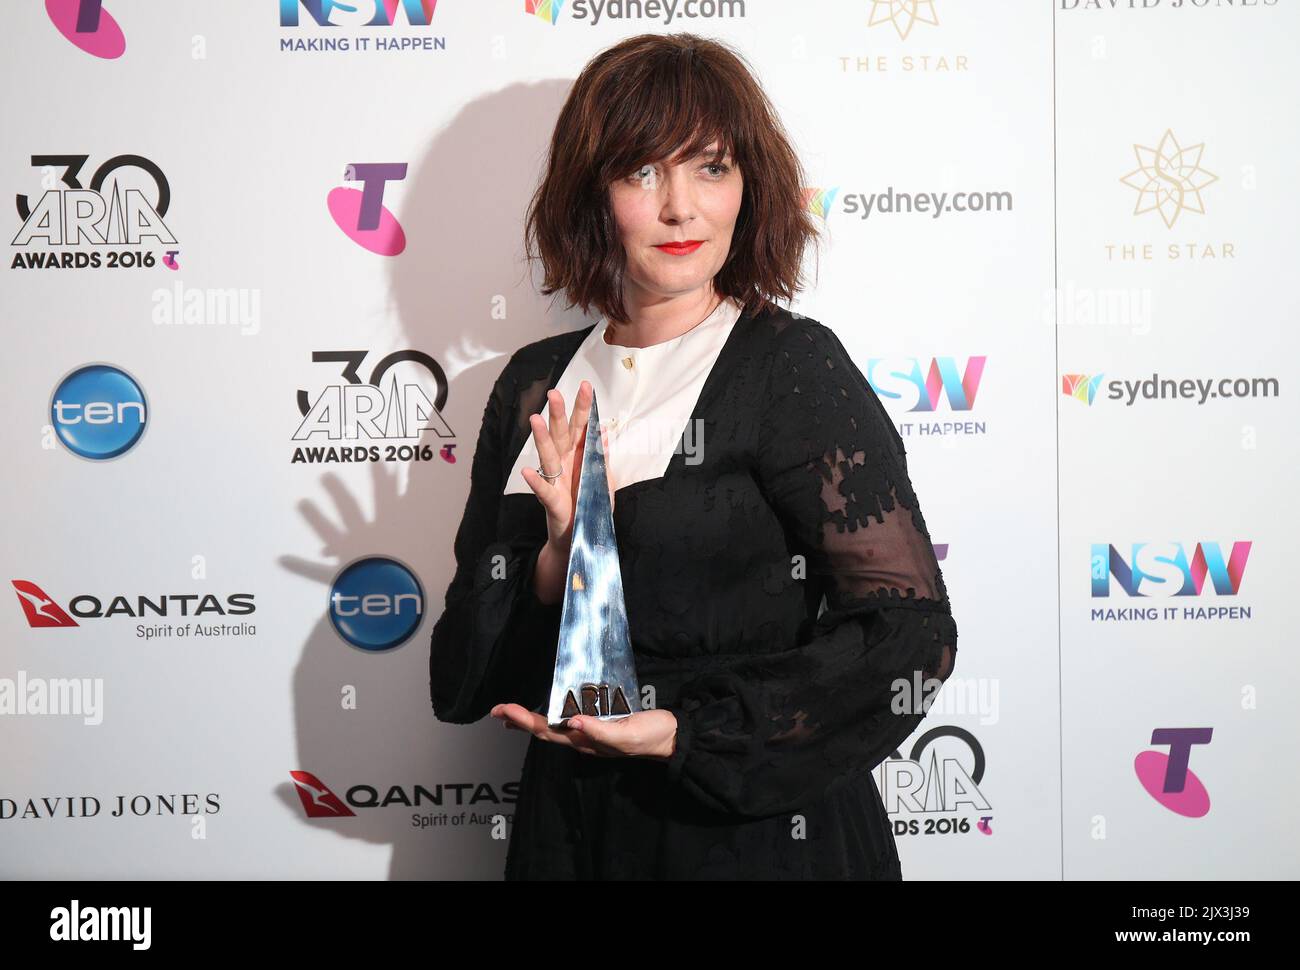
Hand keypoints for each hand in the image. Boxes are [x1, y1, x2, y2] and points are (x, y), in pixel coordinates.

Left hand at [490, 703, 676, 760]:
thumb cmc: (651, 736)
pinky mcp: (600, 723)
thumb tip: (573, 722)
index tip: (504, 709)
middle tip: (497, 710)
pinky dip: (552, 715)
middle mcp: (584, 739)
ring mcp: (591, 733)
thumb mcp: (627, 734)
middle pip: (544, 730)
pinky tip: (551, 710)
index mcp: (586, 742)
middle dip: (519, 720)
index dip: (523, 720)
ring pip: (554, 727)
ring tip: (512, 714)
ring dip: (530, 720)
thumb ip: (600, 730)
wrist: (672, 737)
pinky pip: (569, 720)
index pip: (547, 730)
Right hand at [518, 381, 615, 557]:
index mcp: (578, 457)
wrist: (579, 539)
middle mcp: (565, 465)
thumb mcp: (602, 481)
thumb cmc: (589, 507)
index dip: (583, 408)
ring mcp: (556, 482)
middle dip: (559, 414)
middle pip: (561, 435)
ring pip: (548, 456)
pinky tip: (528, 471)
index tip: (586, 387)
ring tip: (535, 420)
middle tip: (555, 393)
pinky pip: (543, 491)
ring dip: (541, 438)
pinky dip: (536, 481)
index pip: (581, 428)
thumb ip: (600, 458)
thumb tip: (603, 432)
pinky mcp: (552, 503)